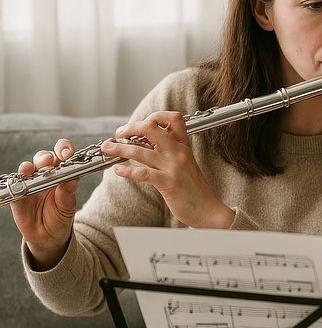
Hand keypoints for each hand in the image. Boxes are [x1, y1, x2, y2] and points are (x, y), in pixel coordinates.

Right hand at [10, 140, 79, 269]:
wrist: (48, 237)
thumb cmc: (60, 218)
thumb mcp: (68, 207)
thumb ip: (68, 192)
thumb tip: (74, 177)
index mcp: (62, 175)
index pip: (63, 156)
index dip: (64, 150)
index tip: (67, 153)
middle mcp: (45, 175)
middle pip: (44, 158)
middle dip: (46, 156)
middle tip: (49, 160)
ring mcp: (30, 183)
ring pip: (28, 167)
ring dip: (30, 166)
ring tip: (32, 169)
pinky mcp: (18, 194)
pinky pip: (15, 183)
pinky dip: (16, 180)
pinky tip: (20, 178)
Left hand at [102, 111, 234, 228]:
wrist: (209, 210)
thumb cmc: (195, 190)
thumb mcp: (186, 165)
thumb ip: (170, 153)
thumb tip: (147, 145)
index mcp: (184, 146)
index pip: (173, 118)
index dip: (154, 117)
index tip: (139, 126)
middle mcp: (179, 153)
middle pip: (151, 128)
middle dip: (130, 128)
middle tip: (119, 134)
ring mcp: (173, 167)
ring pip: (140, 150)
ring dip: (119, 148)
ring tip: (107, 148)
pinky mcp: (168, 183)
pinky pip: (142, 173)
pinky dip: (126, 170)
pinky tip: (118, 170)